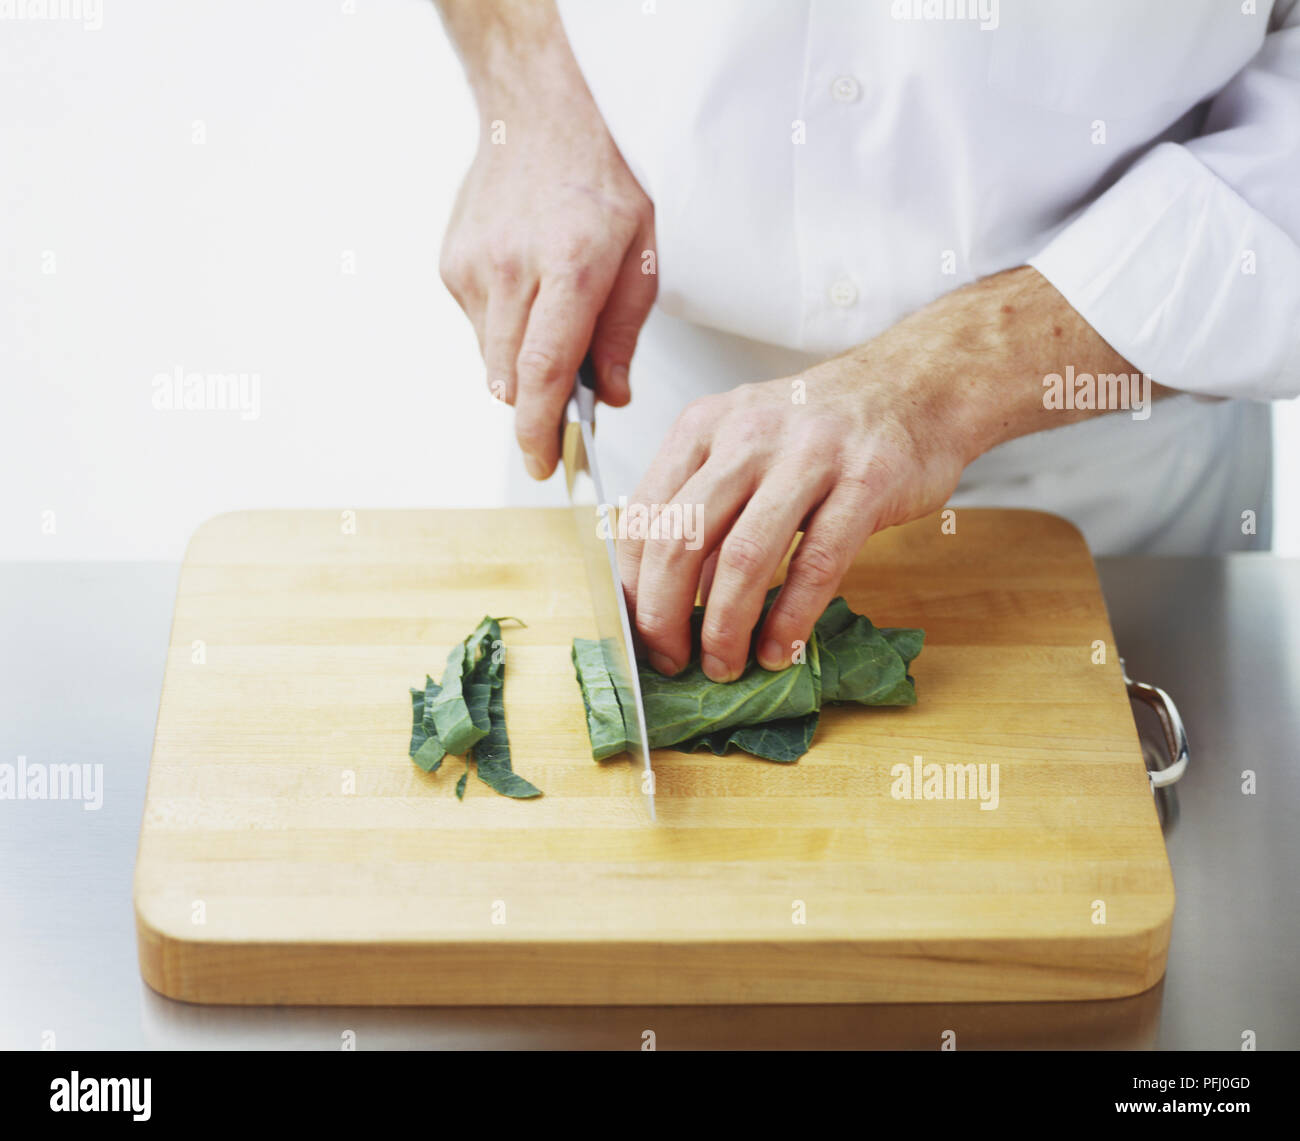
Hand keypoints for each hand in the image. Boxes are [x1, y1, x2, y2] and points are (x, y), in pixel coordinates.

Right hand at [439, 59, 655, 478]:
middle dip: (533, 409)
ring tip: (551, 318)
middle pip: (509, 379)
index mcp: (571, 265)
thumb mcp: (644, 253)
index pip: (543, 371)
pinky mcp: (451, 265)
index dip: (540, 429)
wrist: (540, 112)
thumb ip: (624, 332)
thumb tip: (612, 396)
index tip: (545, 465)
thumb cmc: (602, 178)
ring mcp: (473, 266)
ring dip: (519, 365)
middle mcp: (513, 268)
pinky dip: (502, 330)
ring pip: (490, 359)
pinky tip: (525, 290)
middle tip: (562, 409)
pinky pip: (476, 327)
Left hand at [619, 266, 1161, 680]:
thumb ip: (708, 510)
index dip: (633, 585)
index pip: (642, 515)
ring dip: (725, 627)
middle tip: (671, 660)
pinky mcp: (866, 482)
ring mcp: (809, 455)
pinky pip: (815, 565)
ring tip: (725, 666)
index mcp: (705, 426)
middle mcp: (748, 434)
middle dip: (665, 615)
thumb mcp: (748, 447)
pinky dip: (790, 619)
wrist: (918, 385)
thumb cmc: (823, 429)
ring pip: (743, 558)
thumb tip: (672, 598)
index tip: (640, 629)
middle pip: (681, 539)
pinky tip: (779, 649)